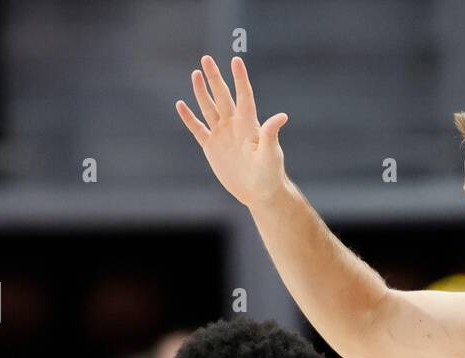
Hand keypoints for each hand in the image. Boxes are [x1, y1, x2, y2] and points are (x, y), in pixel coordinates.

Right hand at [176, 55, 289, 207]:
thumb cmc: (270, 173)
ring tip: (196, 74)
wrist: (258, 192)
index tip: (236, 61)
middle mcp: (234, 125)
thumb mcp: (271, 154)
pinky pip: (198, 129)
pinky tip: (181, 104)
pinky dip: (189, 118)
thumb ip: (271, 134)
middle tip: (206, 59)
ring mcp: (222, 135)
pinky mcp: (211, 147)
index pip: (244, 96)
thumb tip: (282, 116)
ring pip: (209, 108)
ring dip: (202, 92)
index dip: (240, 79)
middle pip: (222, 97)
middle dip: (215, 78)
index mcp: (249, 124)